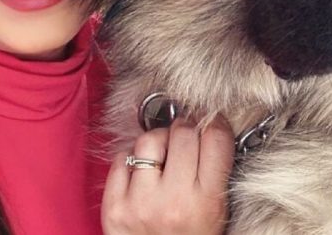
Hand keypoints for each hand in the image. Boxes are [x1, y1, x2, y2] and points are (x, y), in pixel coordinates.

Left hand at [102, 117, 234, 234]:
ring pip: (149, 141)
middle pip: (183, 133)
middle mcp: (174, 200)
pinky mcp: (113, 208)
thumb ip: (216, 170)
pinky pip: (121, 160)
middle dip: (186, 129)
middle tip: (186, 137)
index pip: (216, 139)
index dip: (215, 124)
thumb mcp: (218, 209)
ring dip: (158, 141)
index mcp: (208, 201)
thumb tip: (209, 124)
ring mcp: (141, 203)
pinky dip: (132, 159)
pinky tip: (142, 172)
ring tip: (162, 154)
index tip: (212, 123)